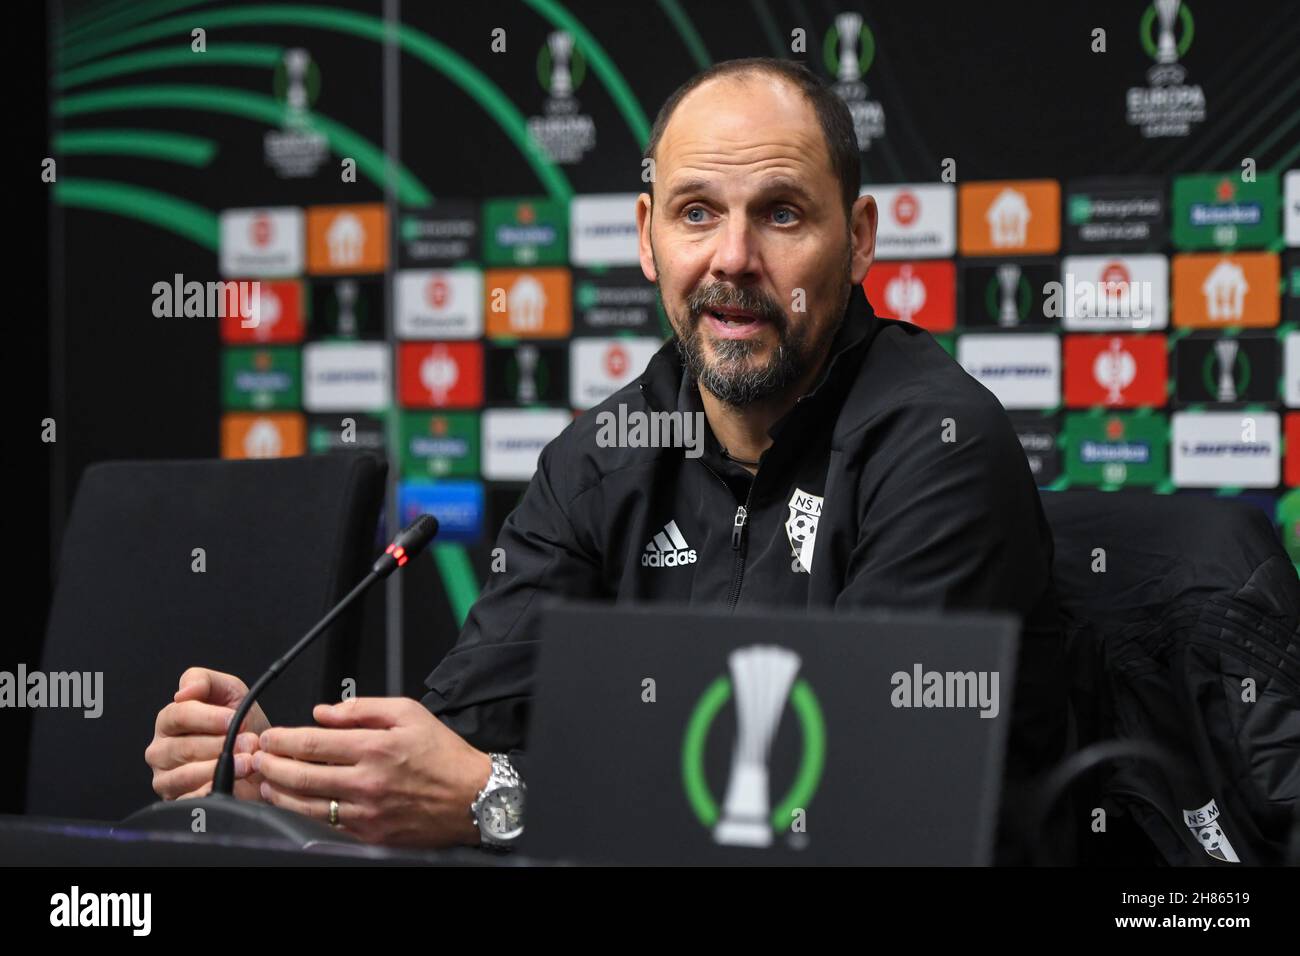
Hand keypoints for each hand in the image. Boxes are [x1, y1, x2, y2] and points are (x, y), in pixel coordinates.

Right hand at [145, 667, 271, 801]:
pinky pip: (188, 799)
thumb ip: (204, 680)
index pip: (178, 716)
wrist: (259, 759)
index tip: (233, 719)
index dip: (208, 717)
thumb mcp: (229, 691)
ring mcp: (167, 778)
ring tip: (248, 762)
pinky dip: (212, 790)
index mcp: (169, 721)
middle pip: (183, 747)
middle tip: (249, 743)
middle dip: (221, 745)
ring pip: (184, 775)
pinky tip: (231, 782)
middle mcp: (161, 750)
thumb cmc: (243, 724)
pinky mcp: (177, 801)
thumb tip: (183, 692)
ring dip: (220, 768)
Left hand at [254, 697, 492, 847]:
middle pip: (300, 776)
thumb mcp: (409, 713)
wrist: (473, 797)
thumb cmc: (444, 755)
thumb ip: (363, 708)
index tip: (270, 737)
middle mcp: (367, 782)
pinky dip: (302, 816)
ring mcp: (367, 813)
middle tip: (257, 758)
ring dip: (278, 794)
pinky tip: (293, 806)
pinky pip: (326, 827)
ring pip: (306, 806)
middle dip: (270, 766)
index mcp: (376, 747)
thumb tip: (324, 712)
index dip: (282, 740)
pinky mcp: (370, 836)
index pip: (312, 743)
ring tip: (266, 783)